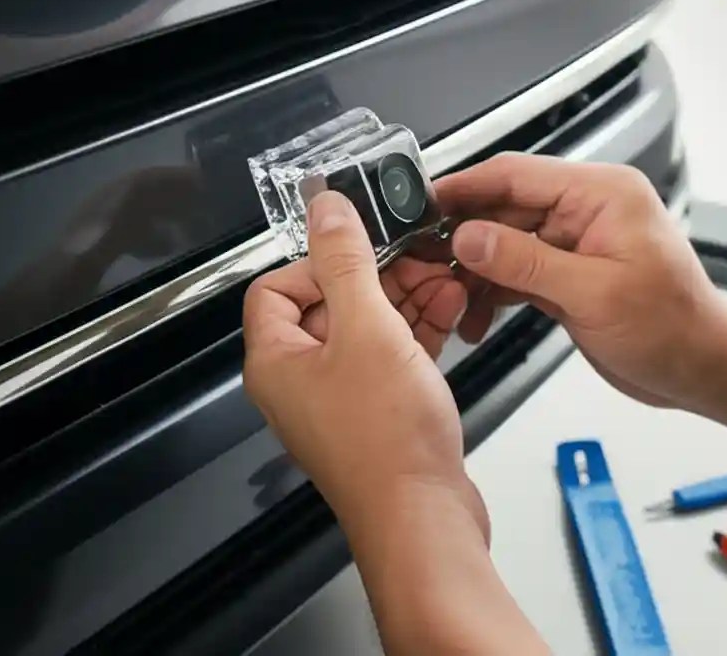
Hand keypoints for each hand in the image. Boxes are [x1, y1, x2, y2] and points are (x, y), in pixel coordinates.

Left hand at [242, 191, 484, 532]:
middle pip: (328, 304)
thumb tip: (325, 209)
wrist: (424, 518)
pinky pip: (391, 358)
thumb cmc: (387, 442)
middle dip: (377, 276)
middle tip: (418, 257)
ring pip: (366, 329)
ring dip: (405, 299)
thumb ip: (345, 262)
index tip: (362, 248)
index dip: (318, 261)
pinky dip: (417, 333)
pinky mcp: (378, 414)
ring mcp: (340, 399)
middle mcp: (300, 381)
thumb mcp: (367, 329)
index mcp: (276, 361)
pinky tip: (449, 311)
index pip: (276, 287)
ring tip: (445, 279)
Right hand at [437, 153, 726, 411]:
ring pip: (505, 244)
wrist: (703, 370)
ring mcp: (577, 243)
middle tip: (423, 261)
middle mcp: (587, 211)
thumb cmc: (674, 329)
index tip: (424, 204)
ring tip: (447, 298)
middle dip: (463, 237)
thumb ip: (525, 262)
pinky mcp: (570, 275)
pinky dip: (493, 292)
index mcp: (602, 194)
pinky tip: (475, 316)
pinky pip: (518, 272)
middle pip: (505, 208)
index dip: (465, 187)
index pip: (516, 175)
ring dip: (475, 272)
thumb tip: (469, 237)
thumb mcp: (592, 294)